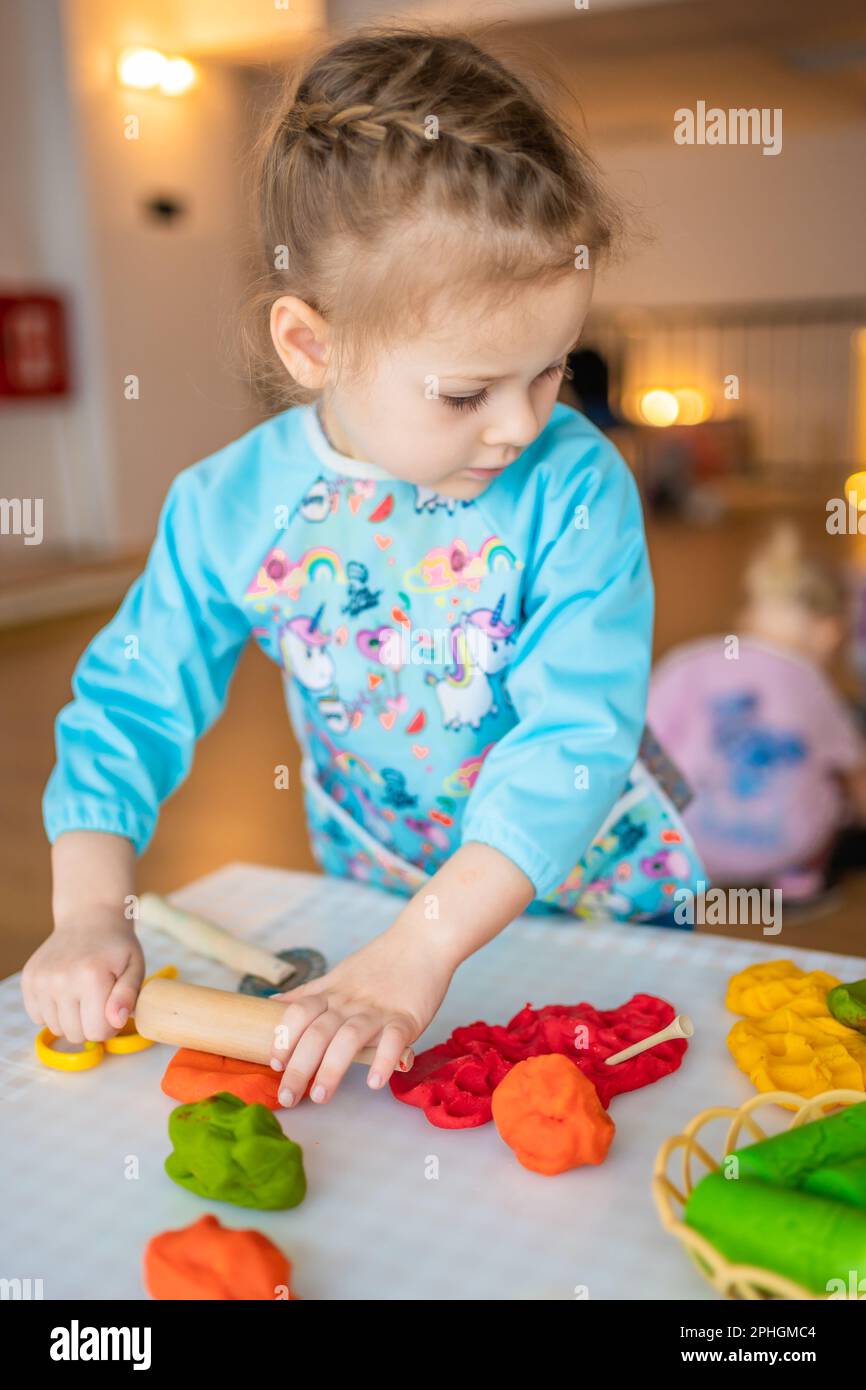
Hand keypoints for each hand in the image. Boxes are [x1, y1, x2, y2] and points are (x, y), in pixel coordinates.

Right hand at [22, 915, 144, 1041]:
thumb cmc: (116, 947)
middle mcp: (61, 979)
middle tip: (99, 998)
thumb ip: (128, 996)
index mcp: (91, 976)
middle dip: (90, 1023)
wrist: (88, 917)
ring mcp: (40, 980)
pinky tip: (65, 990)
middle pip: (75, 1035)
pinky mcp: (28, 980)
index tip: (113, 1006)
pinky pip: (38, 1017)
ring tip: (82, 992)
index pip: (97, 1032)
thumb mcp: (134, 967)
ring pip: (56, 1028)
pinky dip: (53, 1011)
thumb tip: (117, 1021)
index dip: (109, 1025)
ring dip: (71, 1018)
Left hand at [269, 920, 455, 1106]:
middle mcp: (349, 1003)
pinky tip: (373, 1082)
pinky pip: (393, 1041)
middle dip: (299, 1067)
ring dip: (331, 1069)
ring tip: (320, 1096)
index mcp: (331, 993)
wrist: (422, 941)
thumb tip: (271, 1003)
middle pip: (317, 1033)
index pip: (298, 1013)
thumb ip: (307, 993)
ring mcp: (377, 1011)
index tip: (274, 1064)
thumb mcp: (337, 975)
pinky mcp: (406, 1018)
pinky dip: (382, 1061)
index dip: (283, 1038)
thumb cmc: (379, 963)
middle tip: (287, 1097)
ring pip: (348, 1038)